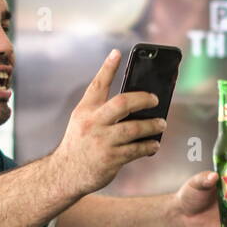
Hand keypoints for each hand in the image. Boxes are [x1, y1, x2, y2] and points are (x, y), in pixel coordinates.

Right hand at [53, 50, 166, 195]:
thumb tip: (133, 103)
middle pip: (122, 103)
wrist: (65, 173)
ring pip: (134, 128)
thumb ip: (101, 110)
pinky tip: (154, 144)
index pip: (98, 85)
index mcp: (85, 111)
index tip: (117, 53)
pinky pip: (136, 150)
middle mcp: (93, 123)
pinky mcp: (111, 159)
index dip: (108, 68)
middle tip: (155, 99)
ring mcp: (102, 141)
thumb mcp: (82, 122)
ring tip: (161, 123)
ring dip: (152, 125)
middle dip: (142, 99)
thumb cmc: (79, 144)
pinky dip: (148, 146)